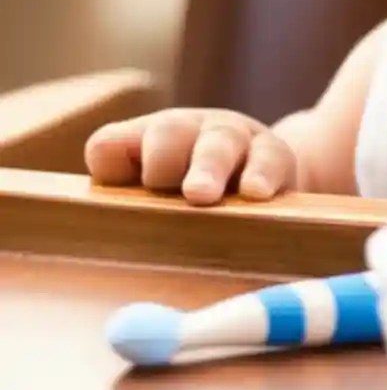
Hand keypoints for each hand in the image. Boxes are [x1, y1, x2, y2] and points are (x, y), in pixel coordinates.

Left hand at [84, 109, 296, 205]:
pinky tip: (256, 193)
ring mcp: (232, 137)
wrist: (257, 181)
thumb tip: (125, 257)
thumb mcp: (155, 204)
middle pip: (168, 132)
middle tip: (162, 193)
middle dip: (164, 160)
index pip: (110, 146)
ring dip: (207, 167)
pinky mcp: (273, 152)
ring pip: (219, 142)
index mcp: (143, 144)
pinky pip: (269, 157)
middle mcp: (187, 131)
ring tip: (200, 196)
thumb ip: (131, 216)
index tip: (115, 190)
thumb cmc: (191, 202)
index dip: (110, 162)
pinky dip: (262, 174)